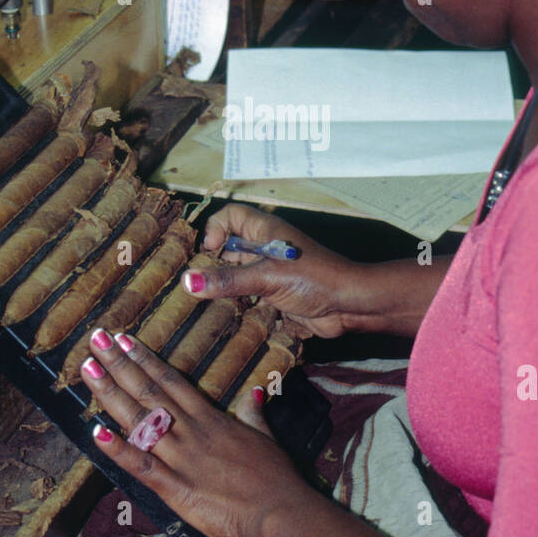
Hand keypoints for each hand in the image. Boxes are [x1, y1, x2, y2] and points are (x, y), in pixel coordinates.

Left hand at [83, 328, 310, 536]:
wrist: (282, 514)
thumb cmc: (277, 480)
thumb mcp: (266, 438)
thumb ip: (254, 413)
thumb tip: (254, 392)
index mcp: (212, 420)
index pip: (172, 382)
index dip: (145, 359)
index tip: (124, 340)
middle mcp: (192, 432)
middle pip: (149, 392)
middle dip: (120, 364)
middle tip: (96, 339)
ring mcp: (182, 459)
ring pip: (140, 421)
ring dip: (111, 394)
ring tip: (89, 369)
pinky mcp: (176, 488)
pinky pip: (142, 466)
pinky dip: (118, 450)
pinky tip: (96, 432)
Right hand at [189, 203, 363, 337]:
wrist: (349, 305)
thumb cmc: (314, 279)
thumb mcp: (266, 277)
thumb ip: (227, 280)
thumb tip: (188, 281)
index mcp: (264, 231)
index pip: (229, 216)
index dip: (214, 228)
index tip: (209, 251)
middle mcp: (265, 249)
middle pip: (228, 249)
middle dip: (213, 265)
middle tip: (200, 286)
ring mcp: (271, 273)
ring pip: (237, 276)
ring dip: (225, 290)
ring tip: (210, 306)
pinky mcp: (276, 296)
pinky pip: (249, 298)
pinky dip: (239, 307)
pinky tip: (232, 319)